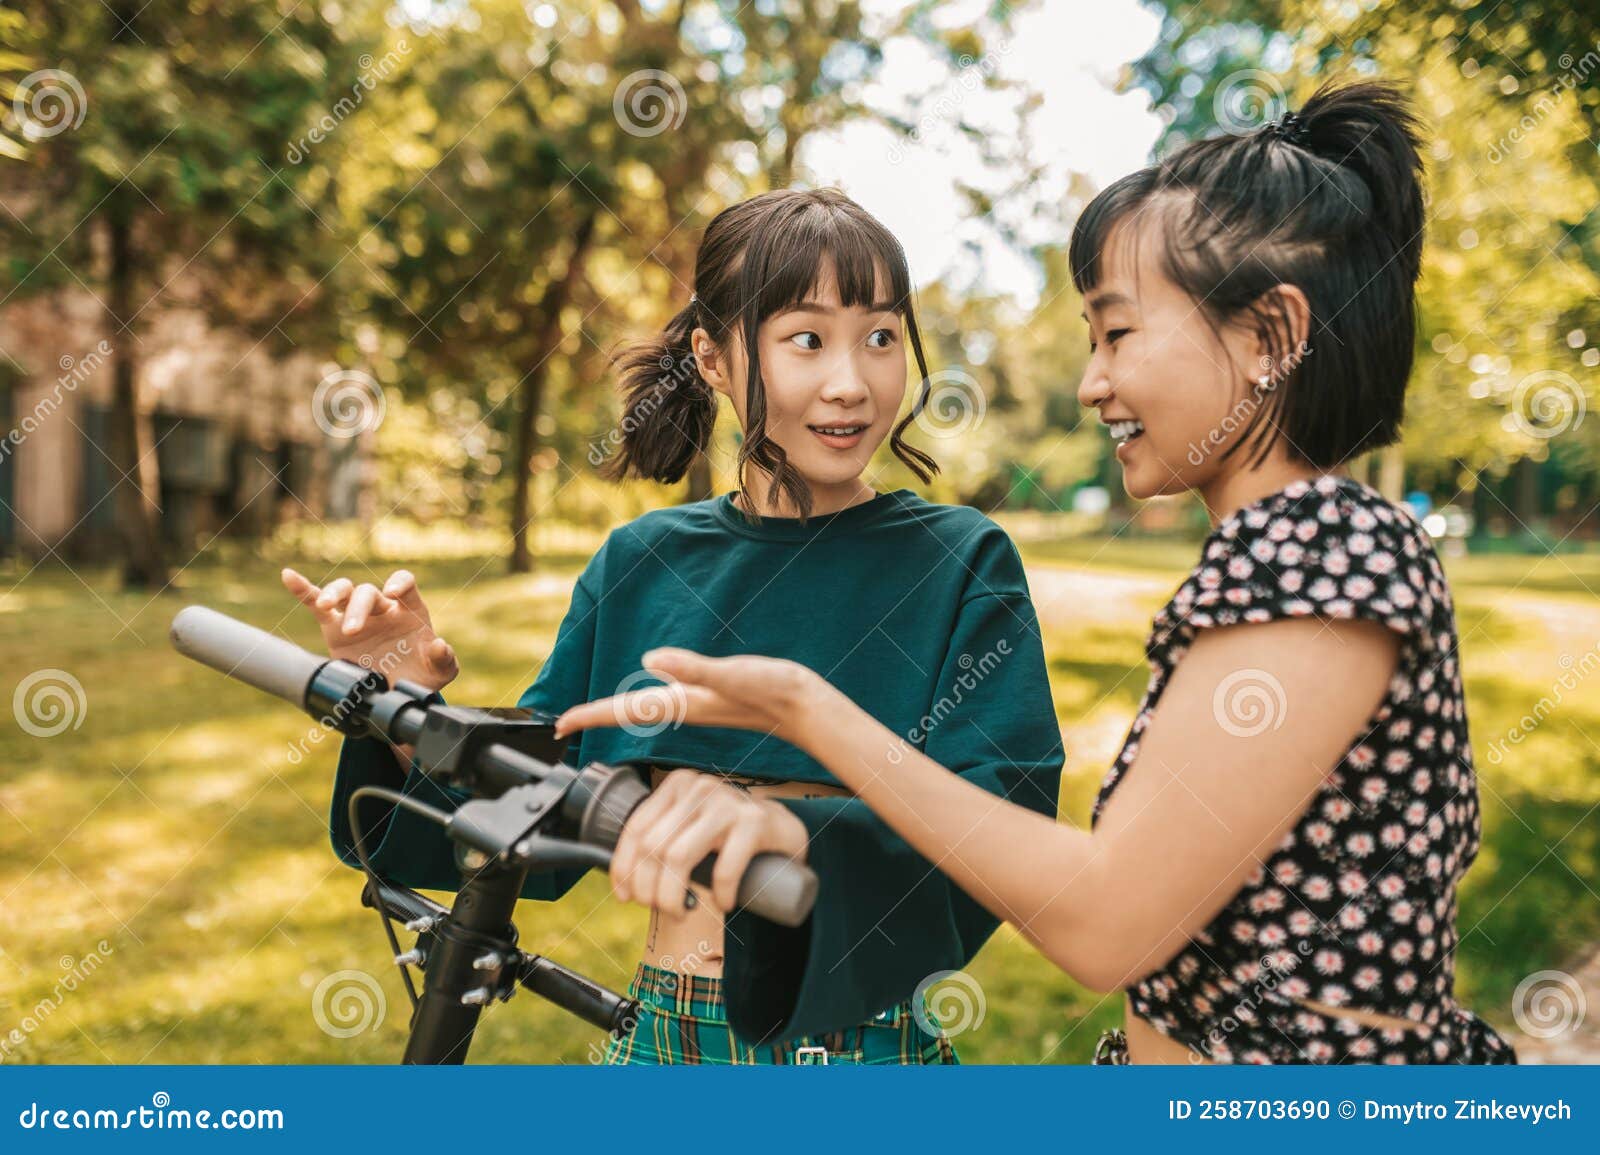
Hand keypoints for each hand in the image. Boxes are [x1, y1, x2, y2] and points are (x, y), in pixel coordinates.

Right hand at [280, 567, 458, 692]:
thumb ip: (444, 658)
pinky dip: (303, 589)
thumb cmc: (422, 676)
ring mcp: (357, 616)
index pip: (405, 583)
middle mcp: (382, 608)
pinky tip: (288, 576)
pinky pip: (317, 603)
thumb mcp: (440, 671)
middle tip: (353, 631)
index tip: (393, 594)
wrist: (396, 694)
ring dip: (333, 595)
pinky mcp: (335, 628)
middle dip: (359, 608)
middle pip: (366, 593)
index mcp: (409, 611)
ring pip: (343, 592)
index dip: (399, 583)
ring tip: (325, 607)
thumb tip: (438, 645)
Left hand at [554, 648, 835, 748]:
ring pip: (649, 706)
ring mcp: (699, 703)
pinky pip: (672, 697)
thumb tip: (649, 662)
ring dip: (621, 708)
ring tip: (597, 710)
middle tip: (563, 723)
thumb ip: (693, 669)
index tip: (558, 725)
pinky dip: (654, 693)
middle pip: (629, 712)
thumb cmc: (774, 691)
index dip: (590, 715)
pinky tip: (657, 681)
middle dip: (596, 716)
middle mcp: (686, 706)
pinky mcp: (714, 696)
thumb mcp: (732, 675)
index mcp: (683, 702)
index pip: (626, 710)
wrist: (809, 709)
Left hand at [611, 769, 808, 914]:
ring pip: (677, 857)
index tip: (624, 897)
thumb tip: (625, 880)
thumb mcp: (690, 829)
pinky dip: (719, 894)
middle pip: (653, 847)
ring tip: (682, 913)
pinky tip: (723, 904)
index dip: (623, 867)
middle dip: (649, 889)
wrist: (784, 831)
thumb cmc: (729, 838)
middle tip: (663, 911)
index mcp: (678, 785)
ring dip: (672, 897)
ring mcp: (728, 802)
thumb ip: (663, 839)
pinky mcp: (755, 821)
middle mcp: (700, 788)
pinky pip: (724, 868)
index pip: (636, 828)